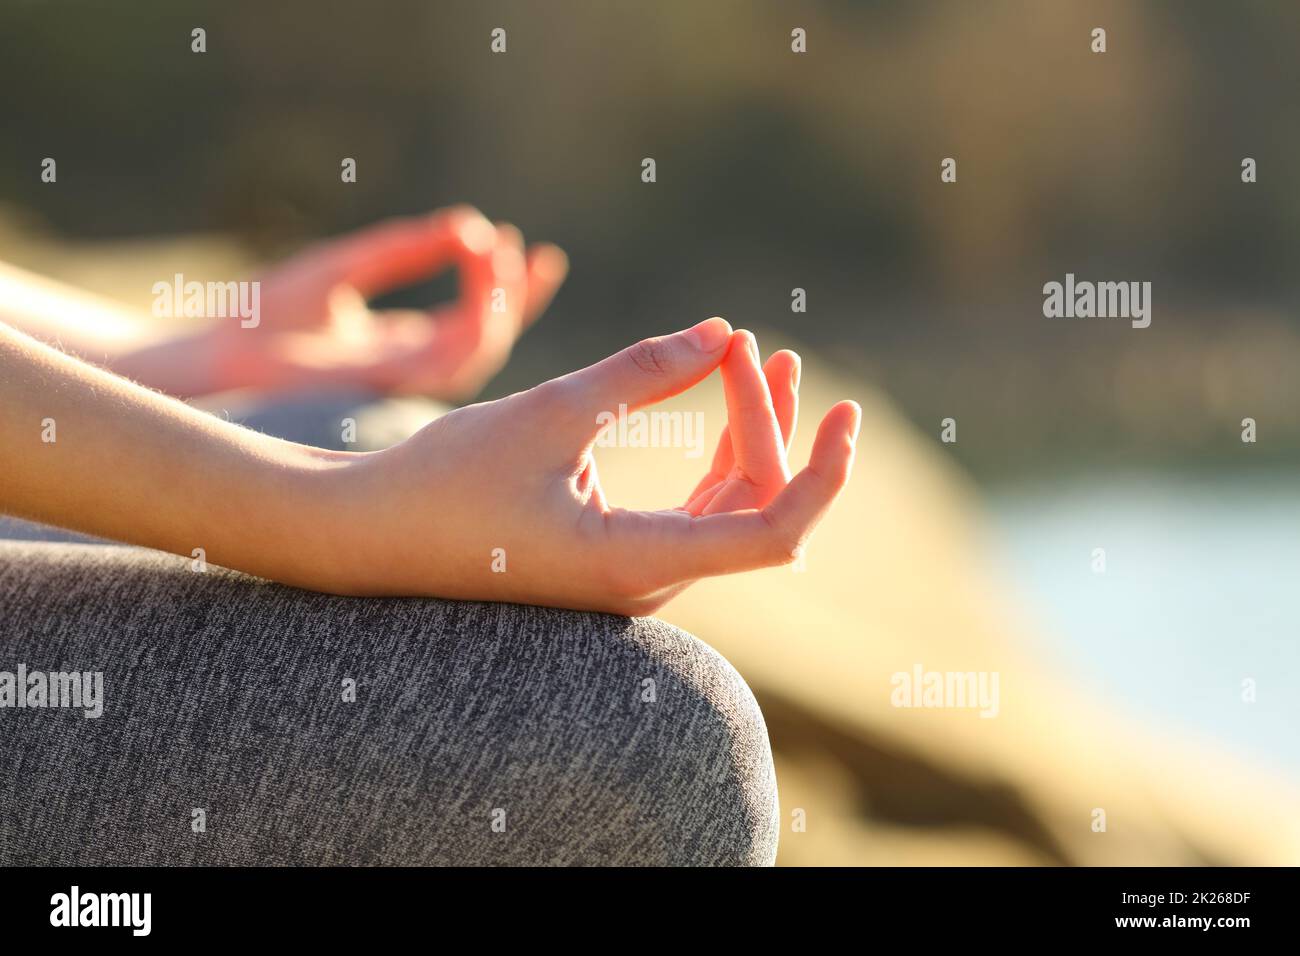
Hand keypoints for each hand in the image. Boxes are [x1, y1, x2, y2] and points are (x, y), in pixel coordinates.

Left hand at [210, 205, 567, 396]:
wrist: (220, 355)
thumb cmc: (268, 317)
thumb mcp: (344, 268)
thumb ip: (401, 249)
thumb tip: (464, 224)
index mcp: (403, 345)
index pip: (471, 320)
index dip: (500, 286)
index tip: (508, 237)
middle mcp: (411, 368)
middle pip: (487, 338)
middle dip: (518, 298)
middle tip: (533, 254)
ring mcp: (402, 382)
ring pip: (479, 355)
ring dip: (501, 309)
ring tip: (506, 259)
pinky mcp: (390, 389)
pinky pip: (453, 366)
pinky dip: (476, 329)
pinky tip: (482, 291)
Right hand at [327, 319, 859, 613]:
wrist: (365, 536)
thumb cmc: (442, 480)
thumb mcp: (549, 412)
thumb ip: (642, 371)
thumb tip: (723, 331)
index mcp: (633, 562)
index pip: (773, 533)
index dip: (822, 475)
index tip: (845, 414)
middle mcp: (644, 582)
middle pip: (751, 507)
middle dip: (768, 426)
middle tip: (764, 350)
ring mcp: (630, 575)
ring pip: (725, 508)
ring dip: (748, 437)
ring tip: (762, 361)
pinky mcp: (610, 558)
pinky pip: (690, 510)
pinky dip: (711, 454)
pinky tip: (715, 395)